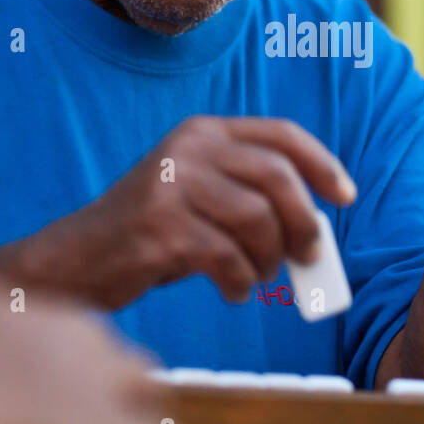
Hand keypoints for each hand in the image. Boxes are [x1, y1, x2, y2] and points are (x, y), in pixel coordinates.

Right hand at [13, 116, 356, 309]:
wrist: (77, 260)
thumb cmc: (151, 234)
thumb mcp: (199, 196)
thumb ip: (249, 197)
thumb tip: (315, 230)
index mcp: (203, 133)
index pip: (281, 134)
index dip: (322, 164)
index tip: (345, 196)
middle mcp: (188, 149)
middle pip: (278, 178)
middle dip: (304, 223)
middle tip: (308, 255)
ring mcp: (171, 186)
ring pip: (258, 220)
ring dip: (270, 258)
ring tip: (257, 275)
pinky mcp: (159, 228)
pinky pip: (228, 258)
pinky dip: (240, 281)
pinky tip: (231, 290)